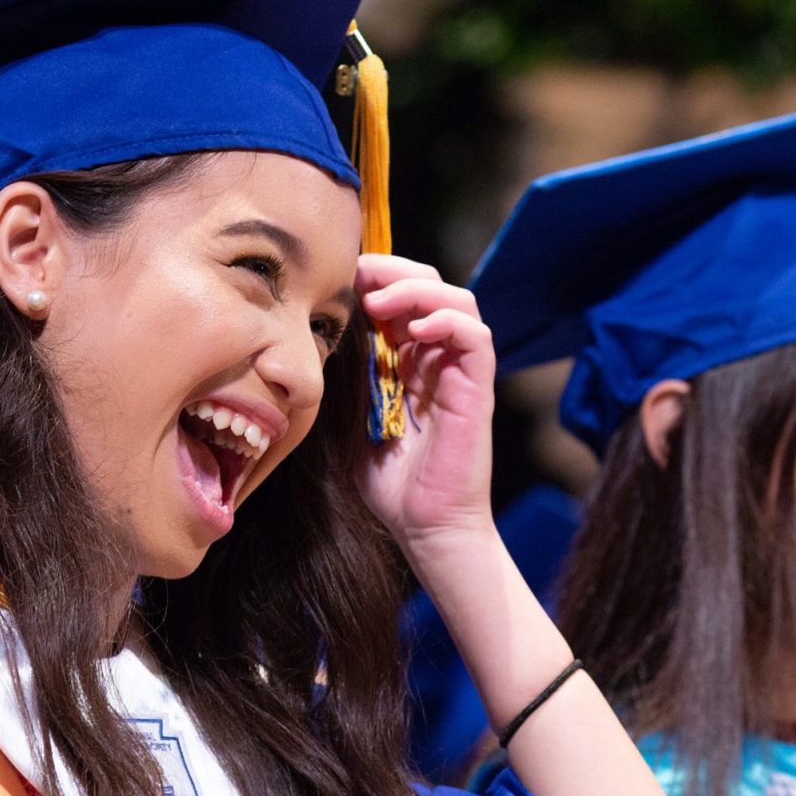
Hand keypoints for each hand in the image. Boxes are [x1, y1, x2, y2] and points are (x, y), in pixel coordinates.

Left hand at [355, 253, 494, 556]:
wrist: (421, 526)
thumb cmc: (385, 481)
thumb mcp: (347, 417)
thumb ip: (343, 374)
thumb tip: (319, 326)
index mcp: (404, 358)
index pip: (398, 295)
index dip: (374, 276)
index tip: (337, 277)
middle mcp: (434, 356)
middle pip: (430, 283)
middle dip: (394, 270)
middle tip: (359, 276)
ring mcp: (458, 370)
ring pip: (457, 299)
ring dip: (418, 289)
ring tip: (380, 302)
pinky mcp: (477, 388)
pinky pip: (475, 338)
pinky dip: (448, 321)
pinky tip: (415, 331)